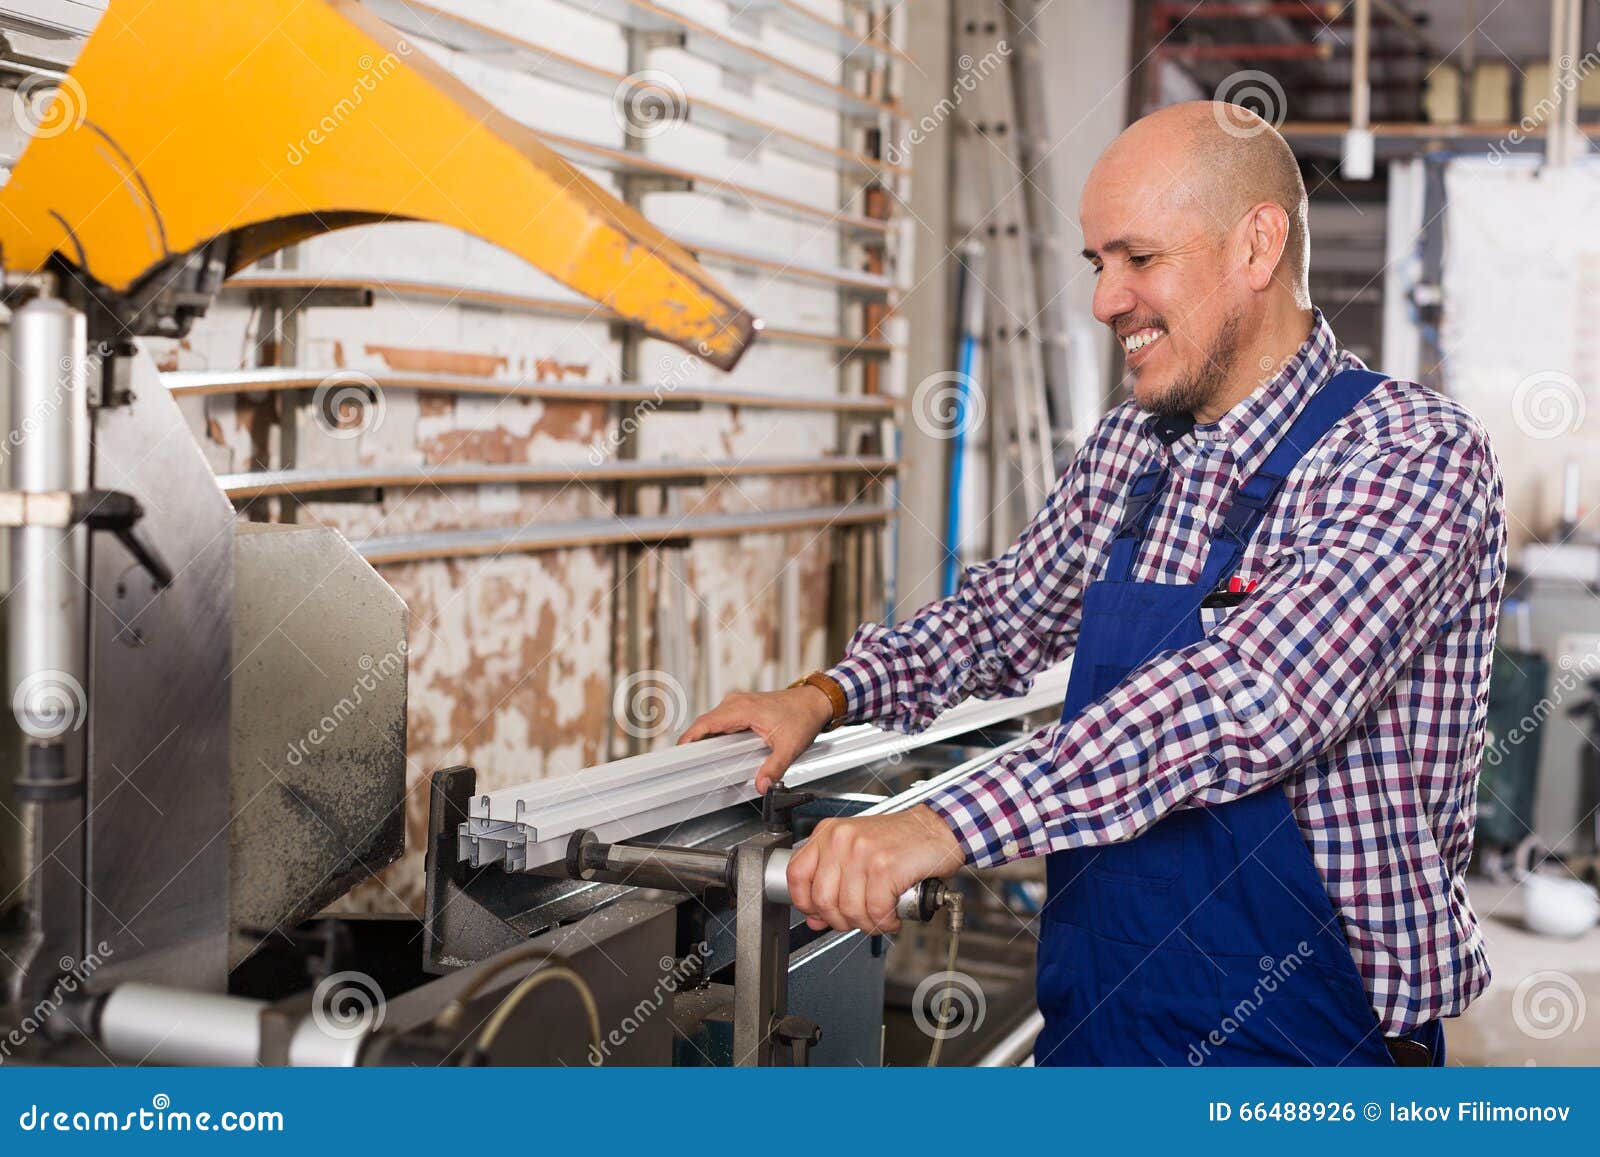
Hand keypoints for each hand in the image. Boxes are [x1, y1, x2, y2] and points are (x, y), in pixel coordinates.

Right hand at [677, 686, 834, 792]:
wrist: (815, 701)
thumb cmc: (803, 716)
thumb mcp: (790, 747)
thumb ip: (774, 767)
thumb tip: (761, 785)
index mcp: (742, 709)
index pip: (706, 723)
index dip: (689, 738)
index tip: (679, 753)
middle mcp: (736, 702)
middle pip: (704, 723)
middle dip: (694, 742)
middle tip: (685, 763)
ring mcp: (738, 703)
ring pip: (712, 721)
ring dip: (704, 738)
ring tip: (697, 759)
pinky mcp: (742, 707)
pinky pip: (721, 720)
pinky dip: (715, 733)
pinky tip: (715, 749)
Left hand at [785, 806, 965, 933]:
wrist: (937, 828)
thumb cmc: (900, 840)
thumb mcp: (857, 850)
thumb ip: (833, 880)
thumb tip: (816, 916)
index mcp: (829, 833)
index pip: (796, 874)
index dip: (804, 902)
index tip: (817, 914)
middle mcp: (841, 839)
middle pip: (821, 898)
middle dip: (840, 919)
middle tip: (856, 920)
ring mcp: (862, 852)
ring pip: (849, 909)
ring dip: (866, 924)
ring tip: (879, 918)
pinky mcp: (884, 867)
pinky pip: (875, 910)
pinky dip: (885, 922)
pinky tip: (892, 917)